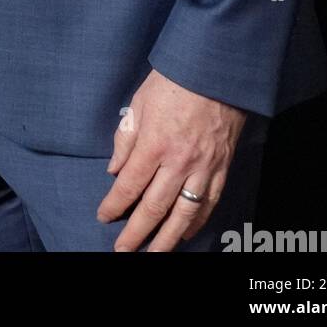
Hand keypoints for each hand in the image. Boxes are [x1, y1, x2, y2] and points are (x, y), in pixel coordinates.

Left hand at [97, 68, 247, 251]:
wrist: (216, 72)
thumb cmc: (173, 82)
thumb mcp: (139, 102)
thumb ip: (126, 138)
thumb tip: (115, 170)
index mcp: (154, 143)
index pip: (130, 184)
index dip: (115, 204)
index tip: (104, 216)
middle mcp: (179, 161)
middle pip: (155, 207)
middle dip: (137, 233)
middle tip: (123, 251)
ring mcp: (203, 168)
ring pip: (184, 214)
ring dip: (167, 239)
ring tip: (154, 254)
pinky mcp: (222, 168)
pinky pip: (209, 203)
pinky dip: (196, 222)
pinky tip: (185, 233)